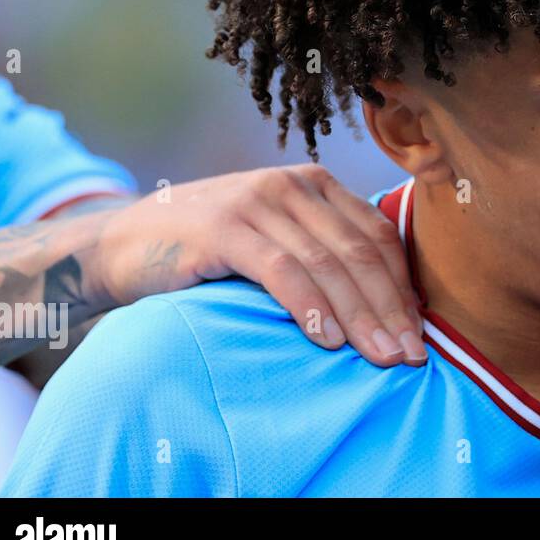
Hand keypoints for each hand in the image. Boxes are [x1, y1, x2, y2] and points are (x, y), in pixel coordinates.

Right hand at [90, 164, 424, 366]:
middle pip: (359, 252)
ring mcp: (256, 201)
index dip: (402, 286)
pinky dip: (311, 307)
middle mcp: (291, 184)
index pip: (376, 235)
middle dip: (390, 308)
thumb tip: (386, 305)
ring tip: (381, 356)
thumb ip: (321, 251)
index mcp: (314, 183)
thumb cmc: (208, 250)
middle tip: (411, 355)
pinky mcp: (223, 227)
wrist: (120, 245)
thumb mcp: (274, 237)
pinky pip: (282, 271)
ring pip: (327, 264)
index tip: (419, 332)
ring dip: (361, 315)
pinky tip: (329, 339)